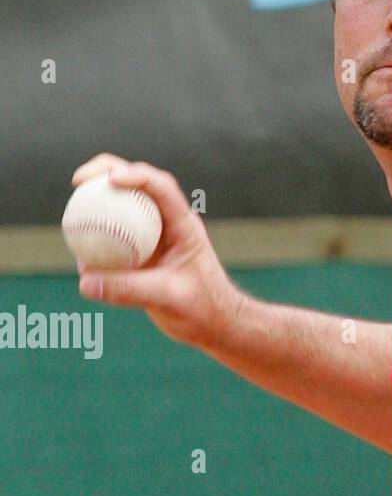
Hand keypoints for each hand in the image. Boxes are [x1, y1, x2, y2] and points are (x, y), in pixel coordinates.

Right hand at [70, 154, 247, 349]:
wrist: (213, 323)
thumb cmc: (202, 307)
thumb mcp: (168, 298)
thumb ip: (129, 289)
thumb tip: (84, 280)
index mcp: (184, 225)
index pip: (162, 188)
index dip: (137, 175)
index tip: (110, 179)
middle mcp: (168, 224)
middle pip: (138, 186)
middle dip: (108, 172)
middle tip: (78, 180)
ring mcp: (153, 237)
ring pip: (123, 208)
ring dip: (99, 200)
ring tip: (73, 208)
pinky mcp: (141, 253)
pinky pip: (114, 237)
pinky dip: (95, 234)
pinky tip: (76, 245)